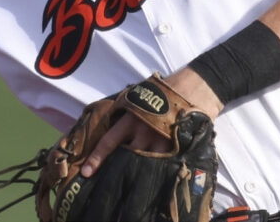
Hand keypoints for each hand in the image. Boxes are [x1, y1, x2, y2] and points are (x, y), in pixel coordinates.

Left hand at [80, 69, 222, 176]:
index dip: (96, 158)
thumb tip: (113, 130)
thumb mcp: (139, 98)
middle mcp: (145, 132)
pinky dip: (161, 173)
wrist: (193, 87)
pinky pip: (166, 166)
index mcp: (131, 120)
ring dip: (140, 175)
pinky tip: (158, 183)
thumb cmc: (162, 92)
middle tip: (109, 188)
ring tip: (134, 192)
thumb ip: (127, 114)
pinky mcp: (178, 148)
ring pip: (146, 165)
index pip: (109, 142)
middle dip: (119, 172)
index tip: (86, 173)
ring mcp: (163, 142)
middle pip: (128, 158)